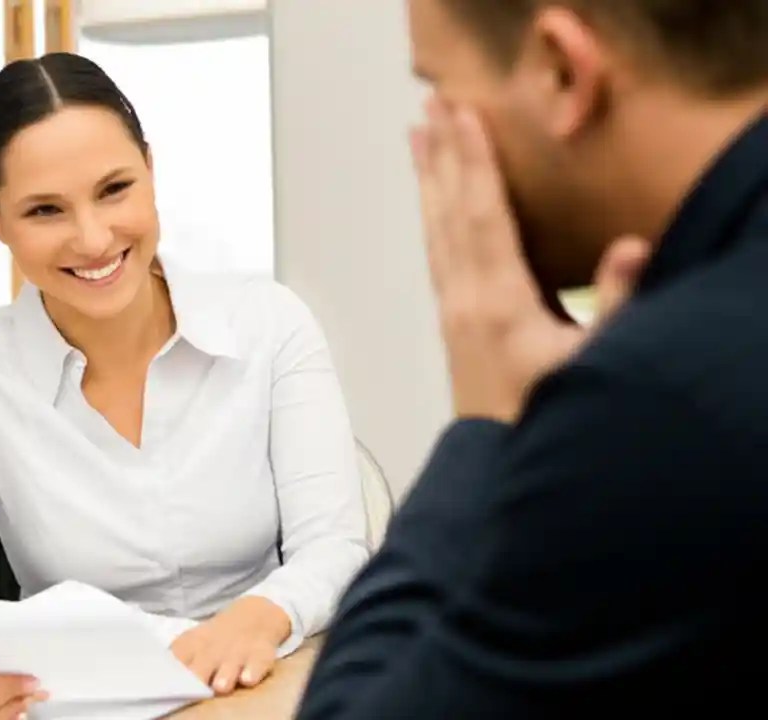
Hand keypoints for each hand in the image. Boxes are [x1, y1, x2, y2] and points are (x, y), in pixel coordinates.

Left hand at [170, 596, 290, 695]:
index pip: (178, 658)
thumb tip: (153, 673)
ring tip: (220, 686)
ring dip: (225, 675)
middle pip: (202, 664)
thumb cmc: (217, 638)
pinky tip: (248, 679)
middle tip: (190, 689)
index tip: (163, 684)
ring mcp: (238, 651)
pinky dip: (254, 671)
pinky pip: (258, 663)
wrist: (254, 615)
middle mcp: (214, 648)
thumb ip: (178, 657)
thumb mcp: (194, 641)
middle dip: (197, 677)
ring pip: (230, 665)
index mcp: (194, 644)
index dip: (171, 673)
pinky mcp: (261, 654)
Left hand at [411, 96, 652, 422]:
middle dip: (441, 156)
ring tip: (418, 137)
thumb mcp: (595, 365)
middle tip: (428, 107)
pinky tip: (432, 201)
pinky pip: (436, 252)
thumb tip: (626, 249)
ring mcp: (453, 312)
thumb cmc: (547, 420)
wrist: (499, 470)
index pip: (482, 216)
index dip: (472, 162)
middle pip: (448, 213)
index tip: (461, 117)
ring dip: (429, 179)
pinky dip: (433, 215)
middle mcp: (465, 301)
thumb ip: (614, 306)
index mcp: (498, 304)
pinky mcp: (453, 322)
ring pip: (435, 229)